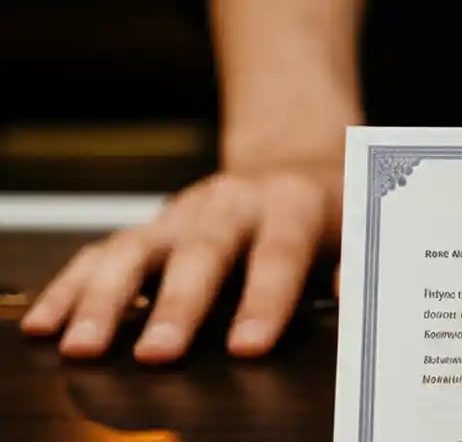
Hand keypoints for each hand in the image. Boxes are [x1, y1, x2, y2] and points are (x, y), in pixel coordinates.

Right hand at [21, 162, 341, 362]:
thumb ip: (360, 263)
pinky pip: (103, 254)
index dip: (264, 300)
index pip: (279, 254)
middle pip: (202, 252)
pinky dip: (73, 288)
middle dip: (178, 305)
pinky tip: (49, 324)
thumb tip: (357, 299)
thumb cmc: (335, 206)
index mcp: (293, 203)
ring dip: (107, 299)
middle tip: (159, 354)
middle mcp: (233, 203)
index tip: (248, 347)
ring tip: (84, 346)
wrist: (299, 157)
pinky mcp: (153, 228)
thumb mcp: (364, 224)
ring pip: (138, 249)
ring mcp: (185, 214)